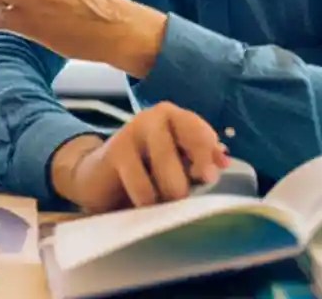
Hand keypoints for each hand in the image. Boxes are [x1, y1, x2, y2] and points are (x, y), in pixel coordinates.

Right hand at [50, 102, 230, 212]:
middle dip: (192, 174)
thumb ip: (200, 160)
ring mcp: (134, 130)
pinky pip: (143, 185)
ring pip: (167, 165)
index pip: (201, 131)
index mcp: (177, 117)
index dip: (208, 154)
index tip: (209, 178)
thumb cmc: (145, 172)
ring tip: (161, 203)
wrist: (97, 178)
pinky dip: (147, 201)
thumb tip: (224, 161)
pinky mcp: (116, 151)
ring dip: (168, 192)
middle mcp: (156, 117)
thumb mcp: (176, 164)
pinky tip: (141, 204)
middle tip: (182, 197)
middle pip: (190, 141)